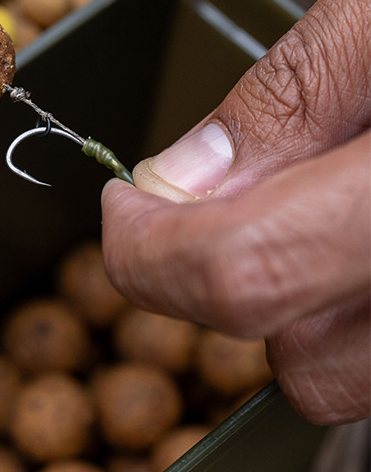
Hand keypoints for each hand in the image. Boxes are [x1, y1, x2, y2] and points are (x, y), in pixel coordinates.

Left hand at [101, 0, 370, 424]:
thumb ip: (291, 96)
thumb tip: (176, 180)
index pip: (245, 274)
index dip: (150, 250)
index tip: (123, 208)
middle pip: (301, 360)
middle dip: (227, 279)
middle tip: (216, 193)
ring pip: (353, 375)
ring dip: (302, 296)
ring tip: (322, 188)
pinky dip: (359, 294)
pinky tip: (364, 215)